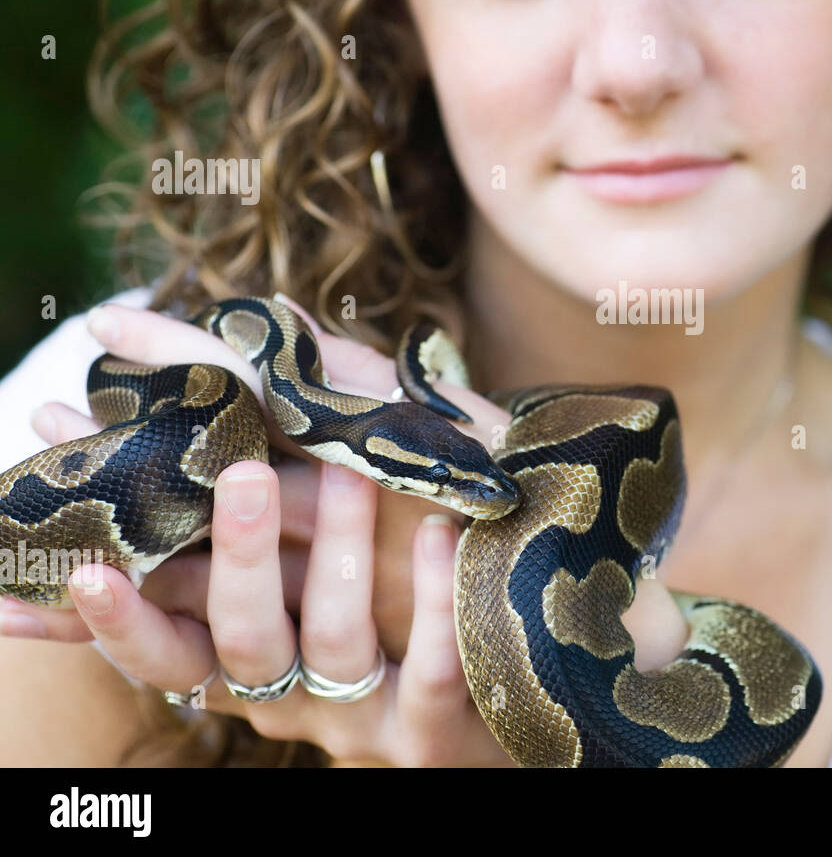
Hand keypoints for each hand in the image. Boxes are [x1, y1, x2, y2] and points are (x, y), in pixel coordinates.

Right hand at [2, 299, 514, 765]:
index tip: (79, 565)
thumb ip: (294, 395)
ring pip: (329, 641)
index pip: (166, 619)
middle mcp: (295, 674)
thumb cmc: (433, 521)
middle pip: (233, 636)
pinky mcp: (434, 726)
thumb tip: (213, 316)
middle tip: (243, 476)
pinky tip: (444, 531)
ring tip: (362, 471)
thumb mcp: (368, 455)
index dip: (113, 607)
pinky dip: (434, 596)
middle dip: (234, 556)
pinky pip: (431, 672)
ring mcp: (364, 702)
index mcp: (259, 618)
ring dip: (342, 551)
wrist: (541, 609)